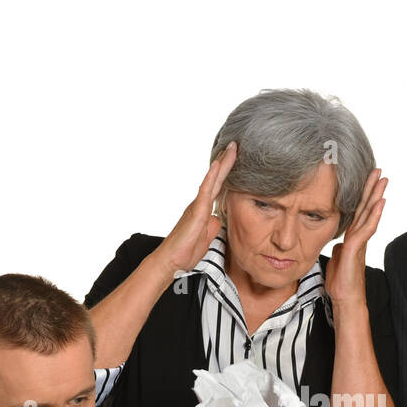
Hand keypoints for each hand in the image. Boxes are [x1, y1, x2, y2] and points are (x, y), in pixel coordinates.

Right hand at [151, 141, 237, 279]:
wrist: (171, 261)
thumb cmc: (185, 251)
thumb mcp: (206, 238)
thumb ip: (212, 227)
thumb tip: (217, 218)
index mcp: (203, 210)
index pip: (218, 187)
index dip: (226, 173)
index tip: (234, 159)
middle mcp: (200, 204)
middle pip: (216, 179)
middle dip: (226, 162)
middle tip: (235, 145)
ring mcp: (197, 206)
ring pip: (212, 180)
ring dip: (222, 164)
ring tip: (231, 148)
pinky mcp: (196, 212)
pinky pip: (205, 191)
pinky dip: (212, 177)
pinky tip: (218, 165)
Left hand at [324, 168, 386, 306]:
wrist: (344, 299)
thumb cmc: (340, 282)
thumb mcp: (337, 259)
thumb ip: (341, 247)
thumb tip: (341, 241)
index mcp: (353, 238)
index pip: (359, 211)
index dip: (363, 195)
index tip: (367, 179)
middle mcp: (359, 237)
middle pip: (367, 208)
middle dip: (372, 189)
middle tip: (379, 171)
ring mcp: (360, 242)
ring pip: (370, 214)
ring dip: (376, 195)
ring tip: (383, 179)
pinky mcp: (358, 248)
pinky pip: (367, 228)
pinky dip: (375, 214)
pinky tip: (380, 201)